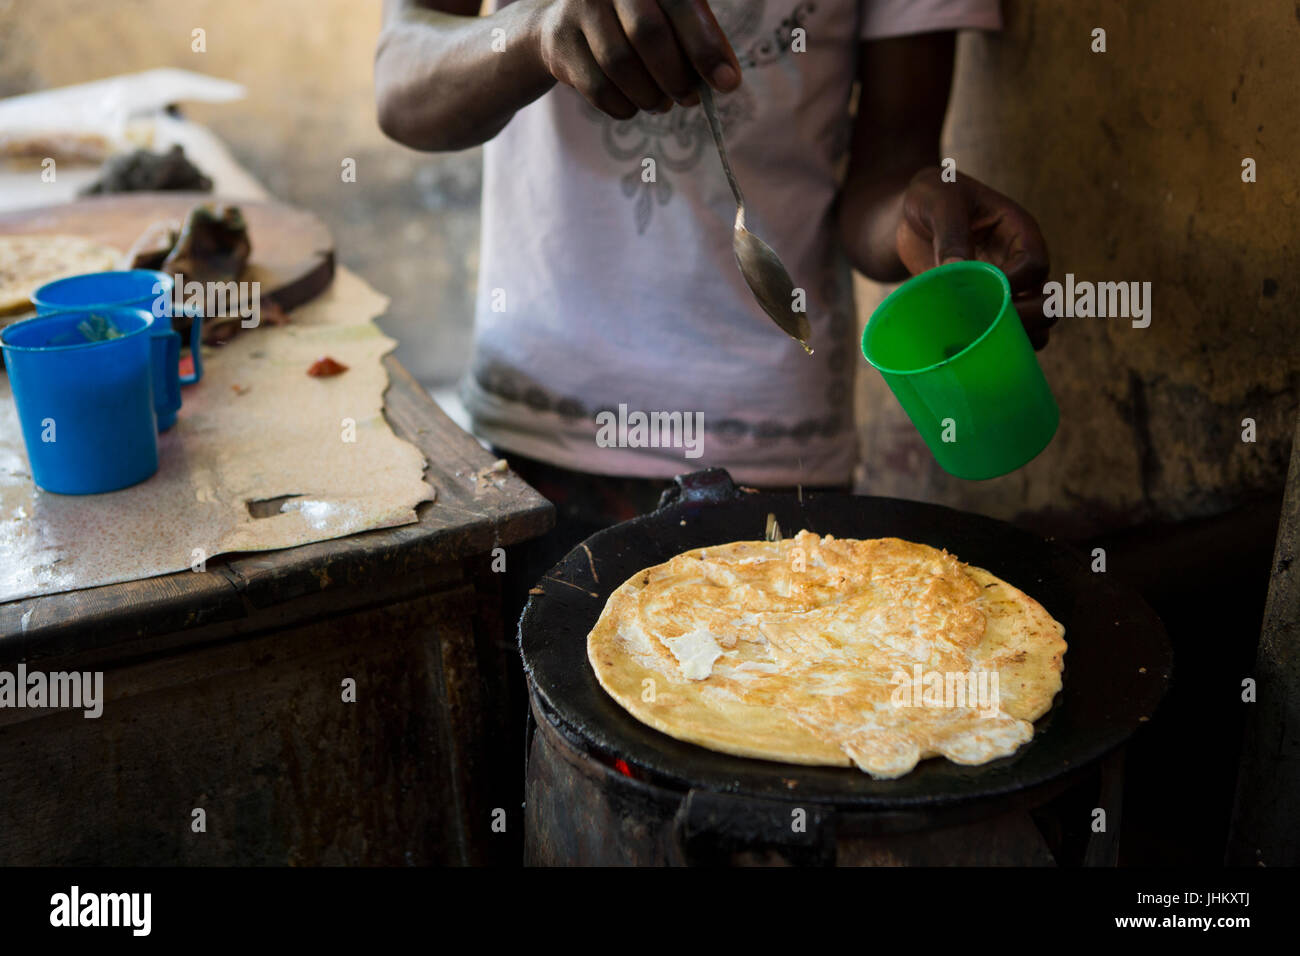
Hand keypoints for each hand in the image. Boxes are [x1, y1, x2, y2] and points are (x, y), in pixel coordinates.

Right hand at [530, 0, 741, 118]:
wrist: (568, 21)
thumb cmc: (634, 20)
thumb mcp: (668, 15)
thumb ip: (695, 38)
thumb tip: (724, 79)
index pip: (682, 5)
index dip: (707, 47)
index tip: (727, 83)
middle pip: (648, 35)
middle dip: (676, 76)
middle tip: (690, 98)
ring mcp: (579, 9)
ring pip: (620, 65)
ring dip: (649, 96)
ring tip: (661, 103)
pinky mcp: (560, 42)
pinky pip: (597, 88)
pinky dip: (623, 107)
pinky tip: (633, 106)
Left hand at [896, 167, 1053, 348]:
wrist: (911, 216)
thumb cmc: (930, 196)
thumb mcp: (937, 200)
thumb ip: (949, 231)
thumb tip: (956, 270)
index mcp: (1018, 231)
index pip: (1035, 264)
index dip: (1016, 283)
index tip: (982, 292)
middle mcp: (1019, 262)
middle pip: (1045, 300)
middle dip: (1025, 319)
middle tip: (986, 328)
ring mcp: (1006, 288)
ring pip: (1033, 325)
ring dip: (1016, 340)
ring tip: (981, 345)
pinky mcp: (985, 306)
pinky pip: (1004, 334)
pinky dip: (994, 347)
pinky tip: (968, 353)